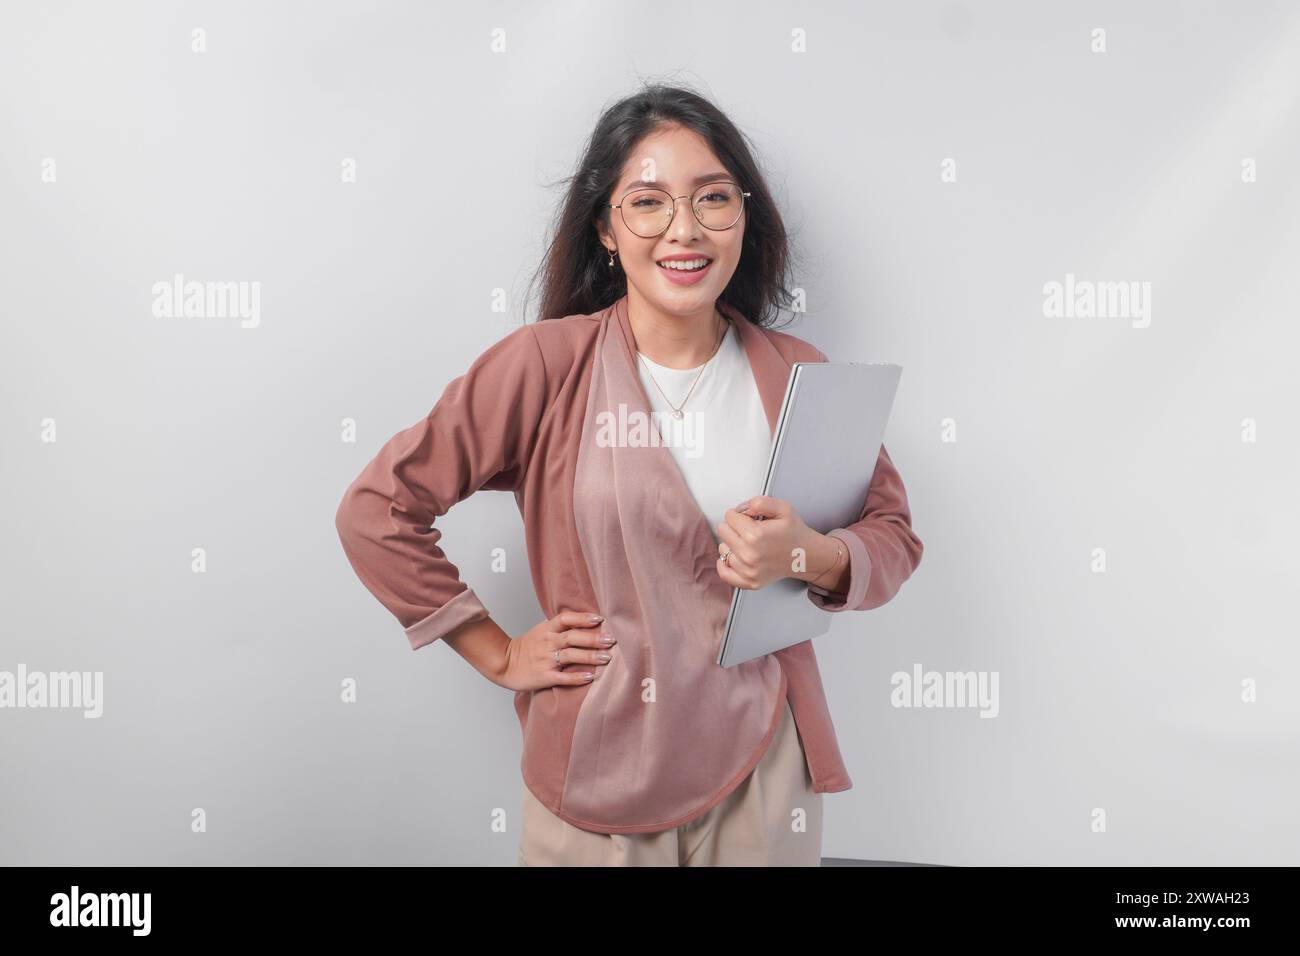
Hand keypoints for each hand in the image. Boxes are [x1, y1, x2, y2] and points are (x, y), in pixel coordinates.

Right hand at [499, 611, 616, 691]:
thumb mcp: (541, 630)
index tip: (599, 619)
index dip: (583, 618)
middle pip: (572, 637)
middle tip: (611, 640)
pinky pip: (563, 677)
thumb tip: (586, 619)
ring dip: (590, 656)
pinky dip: (577, 677)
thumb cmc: (527, 647)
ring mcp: (545, 660)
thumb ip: (560, 625)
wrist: (504, 664)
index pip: (566, 619)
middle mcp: (547, 642)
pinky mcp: (544, 676)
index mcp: (547, 630)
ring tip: (607, 658)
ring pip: (570, 656)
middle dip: (593, 638)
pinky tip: (590, 677)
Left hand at [715, 495, 817, 590]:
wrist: (805, 556)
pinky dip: (725, 564)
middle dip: (734, 527)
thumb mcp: (783, 508)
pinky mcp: (749, 581)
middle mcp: (749, 554)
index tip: (748, 517)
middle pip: (723, 531)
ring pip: (723, 549)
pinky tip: (734, 556)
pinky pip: (724, 573)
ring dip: (731, 544)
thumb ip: (760, 502)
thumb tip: (743, 508)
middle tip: (749, 529)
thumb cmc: (794, 533)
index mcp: (755, 535)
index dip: (739, 513)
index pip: (729, 517)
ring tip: (748, 543)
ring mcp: (748, 570)